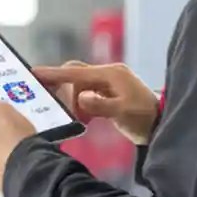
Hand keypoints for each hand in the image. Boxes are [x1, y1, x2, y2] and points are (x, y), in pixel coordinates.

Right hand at [34, 61, 158, 144]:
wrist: (162, 123)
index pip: (76, 73)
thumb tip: (80, 98)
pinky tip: (84, 119)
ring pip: (80, 86)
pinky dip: (82, 106)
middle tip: (53, 104)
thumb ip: (100, 105)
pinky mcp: (110, 93)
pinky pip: (88, 95)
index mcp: (110, 74)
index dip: (54, 74)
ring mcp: (109, 83)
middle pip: (76, 75)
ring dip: (74, 102)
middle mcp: (108, 75)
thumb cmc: (144, 117)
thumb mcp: (123, 113)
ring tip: (77, 119)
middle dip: (64, 89)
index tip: (34, 73)